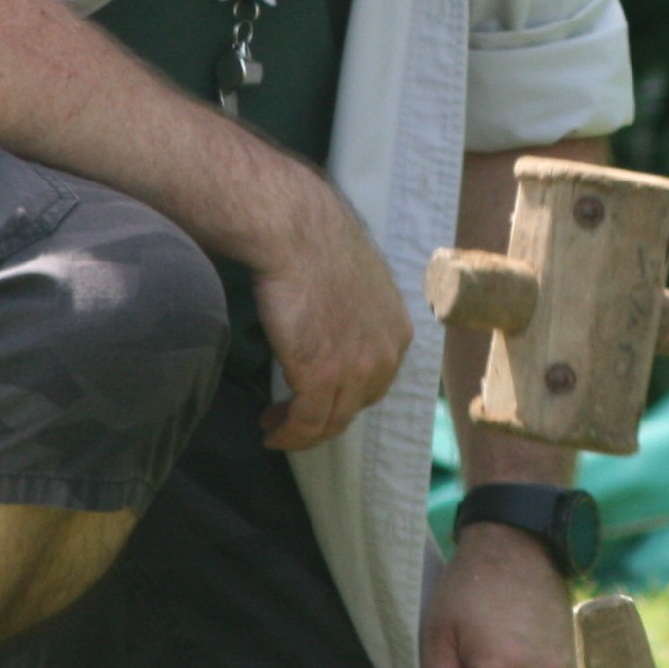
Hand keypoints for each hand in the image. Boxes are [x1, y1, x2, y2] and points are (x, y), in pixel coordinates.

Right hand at [246, 172, 410, 450]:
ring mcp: (355, 369)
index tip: (318, 396)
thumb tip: (335, 320)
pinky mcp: (320, 376)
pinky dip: (288, 435)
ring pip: (331, 422)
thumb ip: (355, 311)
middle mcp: (384, 355)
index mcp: (396, 331)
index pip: (376, 381)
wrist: (297, 232)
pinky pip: (306, 423)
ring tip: (276, 427)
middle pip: (356, 405)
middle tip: (292, 416)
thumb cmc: (317, 243)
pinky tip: (272, 433)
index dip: (346, 395)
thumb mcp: (357, 281)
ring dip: (302, 432)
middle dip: (324, 416)